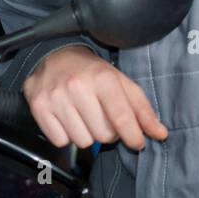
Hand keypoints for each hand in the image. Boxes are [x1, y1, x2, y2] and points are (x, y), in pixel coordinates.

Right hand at [23, 45, 167, 150]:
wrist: (54, 55)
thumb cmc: (91, 73)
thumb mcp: (121, 82)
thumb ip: (142, 109)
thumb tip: (160, 134)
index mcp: (102, 78)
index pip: (122, 119)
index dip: (133, 137)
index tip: (136, 141)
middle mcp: (77, 86)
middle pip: (103, 135)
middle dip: (106, 132)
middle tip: (101, 118)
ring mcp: (55, 97)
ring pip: (82, 141)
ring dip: (86, 134)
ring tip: (83, 118)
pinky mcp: (38, 106)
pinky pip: (60, 140)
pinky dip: (65, 135)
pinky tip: (66, 119)